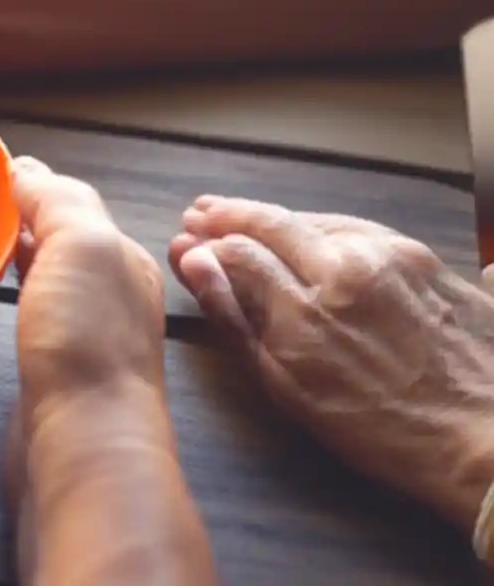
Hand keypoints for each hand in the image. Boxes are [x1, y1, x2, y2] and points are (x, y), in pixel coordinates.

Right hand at [4, 157, 211, 584]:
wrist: (84, 440)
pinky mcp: (51, 371)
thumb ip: (57, 201)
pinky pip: (29, 315)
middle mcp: (109, 293)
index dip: (32, 183)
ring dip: (13, 254)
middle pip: (60, 240)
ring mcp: (81, 335)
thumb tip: (25, 169)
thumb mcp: (82, 245)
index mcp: (121, 257)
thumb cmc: (88, 341)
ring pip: (44, 277)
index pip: (72, 203)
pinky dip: (8, 293)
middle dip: (22, 216)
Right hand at [171, 196, 493, 529]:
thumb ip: (235, 319)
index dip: (204, 244)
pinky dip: (320, 227)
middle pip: (271, 221)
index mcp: (303, 307)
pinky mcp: (423, 254)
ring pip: (314, 219)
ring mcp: (388, 254)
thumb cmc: (381, 430)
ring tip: (243, 219)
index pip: (237, 250)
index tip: (185, 244)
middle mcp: (344, 266)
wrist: (485, 437)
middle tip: (199, 213)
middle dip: (229, 215)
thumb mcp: (287, 387)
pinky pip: (356, 228)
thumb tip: (195, 263)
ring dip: (274, 218)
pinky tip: (306, 234)